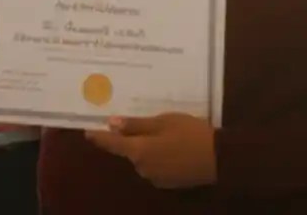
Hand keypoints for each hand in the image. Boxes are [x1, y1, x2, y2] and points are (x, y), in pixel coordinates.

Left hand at [86, 113, 216, 188]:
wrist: (220, 158)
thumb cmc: (190, 134)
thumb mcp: (163, 122)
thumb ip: (136, 125)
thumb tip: (111, 123)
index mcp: (138, 151)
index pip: (112, 144)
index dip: (98, 137)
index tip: (86, 131)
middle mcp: (142, 167)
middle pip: (129, 151)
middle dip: (131, 138)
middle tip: (143, 123)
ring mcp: (155, 177)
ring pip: (143, 158)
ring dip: (147, 147)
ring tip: (164, 133)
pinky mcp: (168, 183)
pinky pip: (155, 166)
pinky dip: (158, 157)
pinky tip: (172, 147)